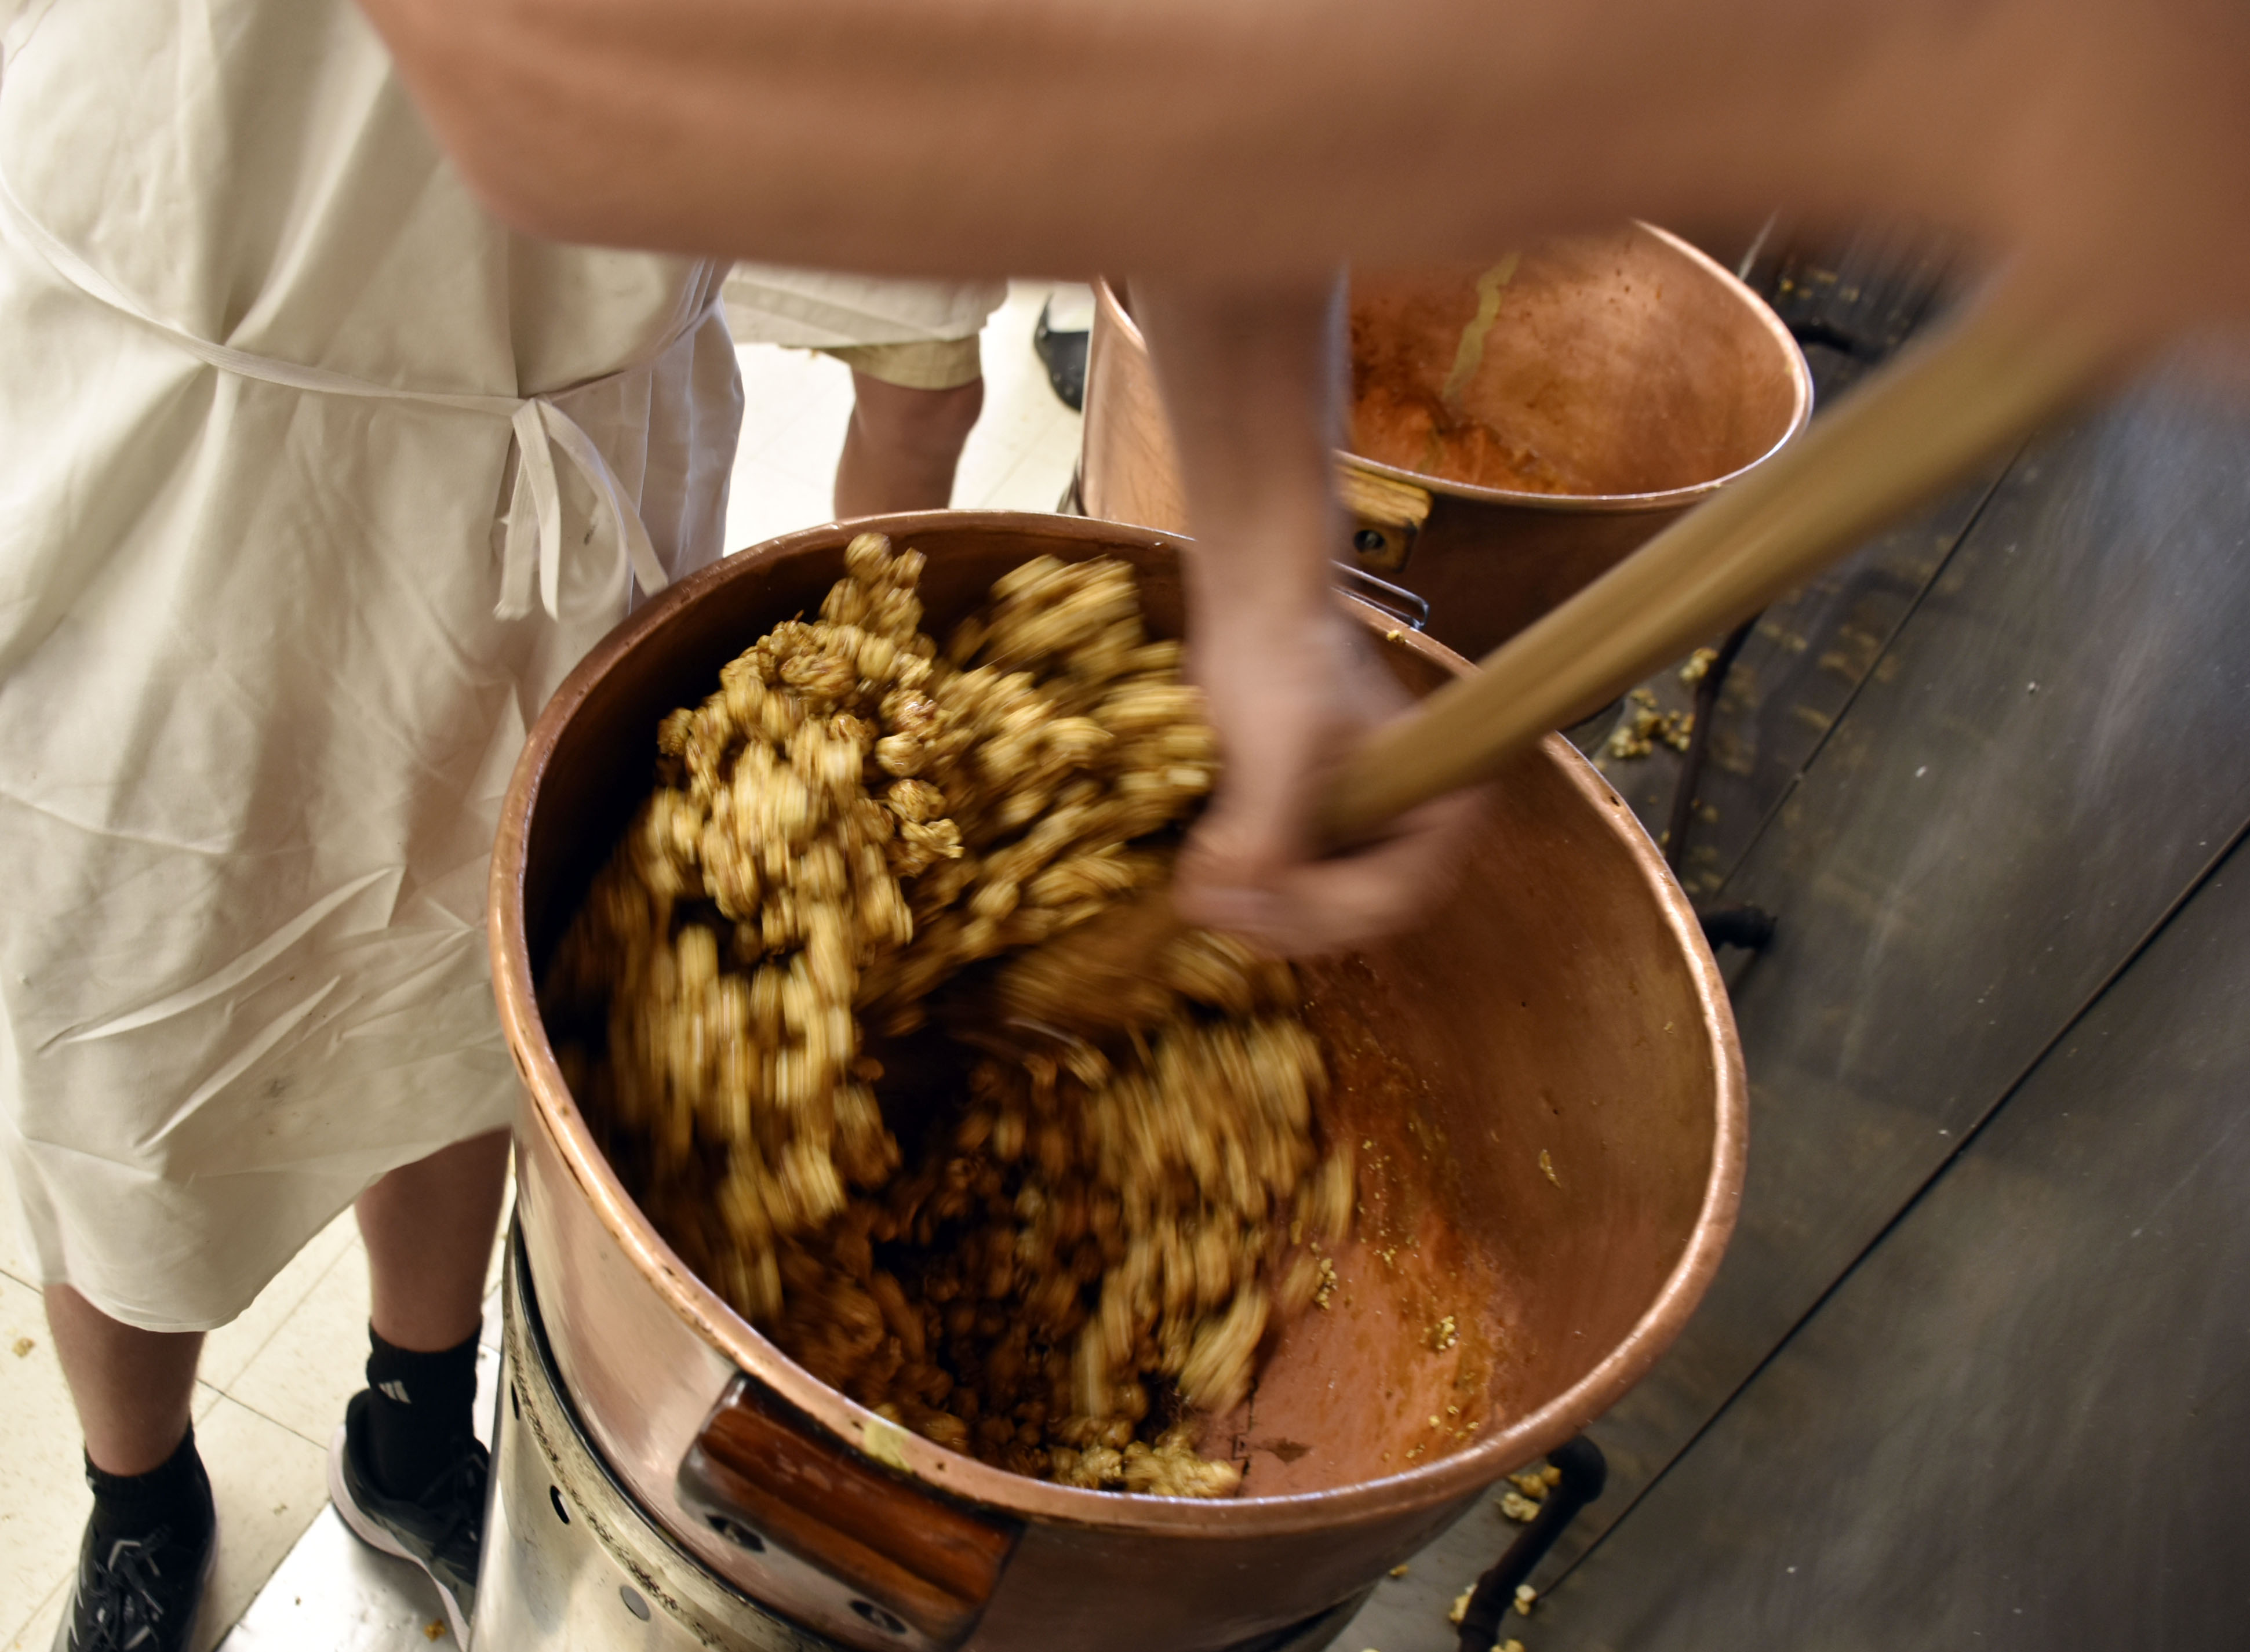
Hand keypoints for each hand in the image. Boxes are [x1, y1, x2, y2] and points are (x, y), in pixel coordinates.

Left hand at [1174, 589, 1484, 956]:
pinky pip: (1292, 900)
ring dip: (1260, 917)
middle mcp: (1414, 836)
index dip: (1320, 914)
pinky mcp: (1322, 841)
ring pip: (1320, 921)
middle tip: (1215, 901)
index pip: (1392, 900)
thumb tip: (1220, 908)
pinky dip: (1250, 900)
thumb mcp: (1281, 752)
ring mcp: (1367, 842)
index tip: (1250, 895)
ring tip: (1204, 886)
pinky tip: (1207, 880)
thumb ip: (1263, 834)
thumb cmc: (1286, 661)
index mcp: (1443, 809)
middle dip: (1284, 920)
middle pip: (1357, 922)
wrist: (1255, 616)